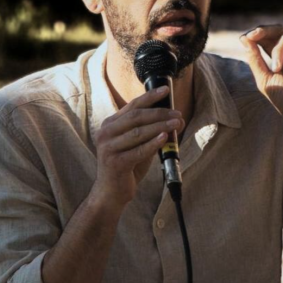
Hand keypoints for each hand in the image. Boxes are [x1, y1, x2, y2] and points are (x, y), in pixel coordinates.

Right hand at [91, 86, 183, 209]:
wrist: (111, 192)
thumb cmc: (126, 166)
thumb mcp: (136, 144)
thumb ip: (149, 131)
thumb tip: (175, 119)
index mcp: (109, 125)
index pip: (132, 106)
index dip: (149, 97)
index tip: (166, 90)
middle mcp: (105, 133)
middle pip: (135, 117)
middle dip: (159, 113)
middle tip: (178, 114)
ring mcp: (108, 148)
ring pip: (138, 132)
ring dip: (160, 126)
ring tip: (177, 124)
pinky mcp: (115, 163)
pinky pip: (138, 151)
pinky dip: (153, 143)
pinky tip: (165, 137)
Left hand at [239, 25, 282, 129]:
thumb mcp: (264, 78)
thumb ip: (255, 59)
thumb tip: (244, 39)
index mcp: (279, 57)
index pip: (267, 39)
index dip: (256, 35)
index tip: (244, 38)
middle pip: (278, 31)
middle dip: (264, 31)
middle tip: (254, 35)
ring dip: (278, 51)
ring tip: (277, 69)